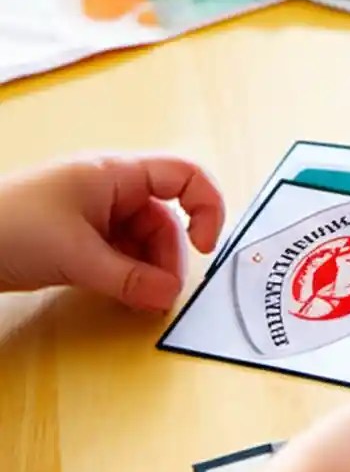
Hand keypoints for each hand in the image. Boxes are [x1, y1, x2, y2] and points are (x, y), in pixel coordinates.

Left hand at [0, 155, 224, 310]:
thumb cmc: (8, 227)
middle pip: (167, 216)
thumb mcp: (78, 257)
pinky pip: (122, 252)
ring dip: (150, 268)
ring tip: (141, 298)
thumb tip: (169, 297)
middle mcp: (110, 187)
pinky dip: (129, 273)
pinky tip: (124, 294)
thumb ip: (130, 280)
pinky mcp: (81, 236)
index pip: (185, 175)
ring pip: (145, 238)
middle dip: (171, 255)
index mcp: (115, 172)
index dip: (207, 207)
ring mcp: (95, 212)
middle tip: (162, 292)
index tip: (204, 246)